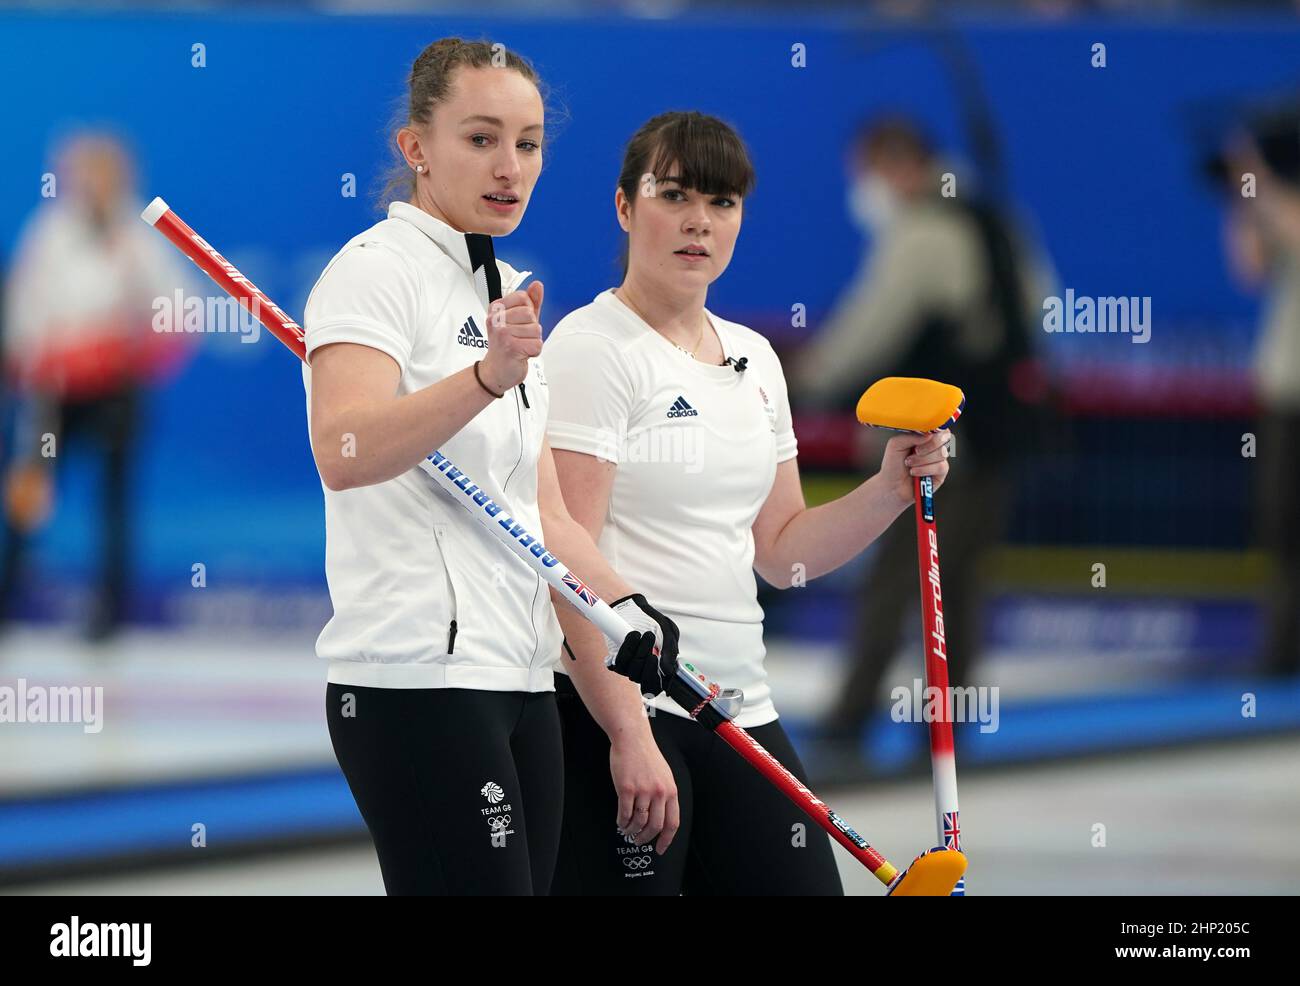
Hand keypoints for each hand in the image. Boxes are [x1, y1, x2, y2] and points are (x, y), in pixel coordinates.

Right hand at [479, 280, 543, 392]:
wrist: (496, 370)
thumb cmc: (507, 343)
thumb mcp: (519, 319)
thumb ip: (530, 301)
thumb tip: (538, 285)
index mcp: (496, 308)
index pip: (524, 297)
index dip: (528, 310)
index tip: (518, 322)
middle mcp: (496, 319)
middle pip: (531, 314)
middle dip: (531, 327)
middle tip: (519, 336)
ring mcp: (502, 333)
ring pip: (536, 330)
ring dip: (533, 340)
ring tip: (520, 345)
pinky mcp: (511, 348)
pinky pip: (537, 345)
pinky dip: (534, 352)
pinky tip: (522, 353)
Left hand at [606, 593, 679, 695]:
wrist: (633, 607)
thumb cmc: (652, 621)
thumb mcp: (668, 631)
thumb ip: (671, 650)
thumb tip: (669, 671)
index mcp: (659, 668)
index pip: (655, 687)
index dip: (656, 683)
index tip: (658, 665)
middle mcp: (643, 670)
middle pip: (643, 680)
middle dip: (647, 662)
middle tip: (651, 644)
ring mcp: (629, 666)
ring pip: (631, 672)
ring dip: (638, 652)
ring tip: (643, 635)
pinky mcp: (616, 660)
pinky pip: (618, 663)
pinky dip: (626, 649)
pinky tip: (632, 636)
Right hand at [611, 734, 679, 853]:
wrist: (632, 738)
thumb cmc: (646, 755)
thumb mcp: (664, 775)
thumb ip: (664, 795)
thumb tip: (660, 817)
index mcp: (671, 790)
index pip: (672, 823)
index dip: (666, 840)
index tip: (660, 848)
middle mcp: (659, 792)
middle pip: (655, 826)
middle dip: (646, 838)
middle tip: (639, 841)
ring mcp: (643, 790)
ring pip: (638, 822)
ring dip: (631, 830)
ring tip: (627, 830)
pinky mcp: (626, 788)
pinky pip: (624, 813)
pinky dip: (622, 821)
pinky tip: (621, 821)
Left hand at [879, 430, 950, 507]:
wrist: (891, 486)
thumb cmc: (893, 464)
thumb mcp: (896, 444)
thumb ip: (911, 436)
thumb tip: (929, 435)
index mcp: (924, 437)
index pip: (939, 427)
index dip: (935, 430)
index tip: (925, 435)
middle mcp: (933, 447)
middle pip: (944, 438)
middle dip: (928, 445)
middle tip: (915, 451)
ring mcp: (938, 460)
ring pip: (942, 453)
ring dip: (922, 459)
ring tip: (909, 464)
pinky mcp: (941, 473)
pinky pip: (941, 467)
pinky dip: (925, 469)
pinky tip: (914, 472)